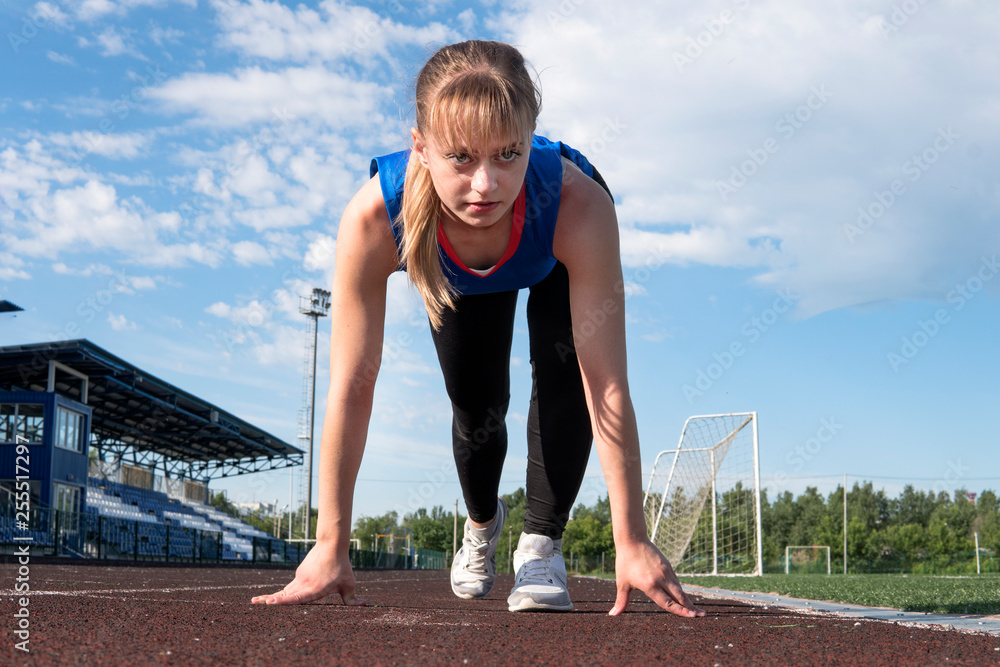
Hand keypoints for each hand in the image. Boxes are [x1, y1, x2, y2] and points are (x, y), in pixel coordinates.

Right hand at [251, 541, 365, 605]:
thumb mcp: (349, 583)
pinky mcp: (300, 573)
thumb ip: (352, 598)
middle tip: (254, 603)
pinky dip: (283, 593)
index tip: (270, 603)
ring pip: (285, 590)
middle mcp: (304, 583)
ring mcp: (300, 578)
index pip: (296, 597)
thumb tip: (364, 605)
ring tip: (257, 601)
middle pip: (285, 594)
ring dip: (272, 596)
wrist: (332, 544)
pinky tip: (275, 599)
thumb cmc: (342, 565)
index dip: (283, 601)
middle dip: (269, 600)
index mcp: (314, 588)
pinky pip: (290, 586)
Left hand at [609, 538, 704, 617]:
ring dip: (688, 600)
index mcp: (650, 585)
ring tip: (696, 609)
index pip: (668, 603)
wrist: (632, 539)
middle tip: (702, 615)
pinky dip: (680, 590)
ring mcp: (666, 571)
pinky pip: (676, 581)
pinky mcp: (667, 565)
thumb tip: (613, 615)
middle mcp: (661, 579)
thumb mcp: (622, 583)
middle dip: (691, 608)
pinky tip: (683, 597)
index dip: (680, 611)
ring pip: (679, 589)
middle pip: (679, 597)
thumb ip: (621, 601)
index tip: (692, 617)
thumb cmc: (625, 562)